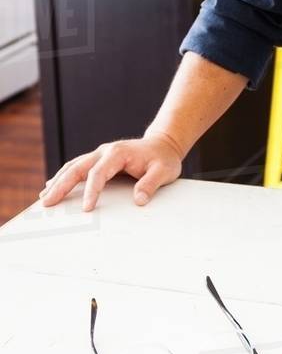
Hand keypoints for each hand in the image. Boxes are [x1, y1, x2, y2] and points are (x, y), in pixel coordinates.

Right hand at [38, 132, 183, 211]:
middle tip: (47, 202)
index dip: (91, 191)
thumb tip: (139, 200)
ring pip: (73, 166)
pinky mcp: (99, 159)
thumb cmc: (163, 158)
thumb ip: (151, 184)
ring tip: (45, 197)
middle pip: (77, 168)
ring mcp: (99, 154)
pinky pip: (77, 167)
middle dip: (61, 185)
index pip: (99, 173)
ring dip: (58, 181)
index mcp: (118, 153)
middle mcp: (104, 151)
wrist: (163, 144)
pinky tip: (53, 185)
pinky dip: (64, 176)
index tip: (87, 208)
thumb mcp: (164, 171)